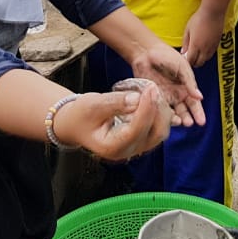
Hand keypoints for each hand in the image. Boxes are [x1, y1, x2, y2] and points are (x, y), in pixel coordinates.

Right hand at [53, 86, 171, 160]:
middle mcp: (128, 151)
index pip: (137, 129)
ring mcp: (137, 148)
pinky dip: (159, 114)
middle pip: (155, 132)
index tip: (150, 88)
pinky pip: (158, 128)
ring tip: (151, 91)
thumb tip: (137, 99)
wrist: (76, 124)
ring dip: (161, 111)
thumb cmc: (81, 115)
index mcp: (112, 147)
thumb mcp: (92, 104)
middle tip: (152, 87)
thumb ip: (115, 102)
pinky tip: (152, 98)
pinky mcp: (142, 140)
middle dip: (157, 109)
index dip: (146, 108)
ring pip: (160, 131)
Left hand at [127, 39, 205, 126]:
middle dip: (187, 118)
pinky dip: (160, 116)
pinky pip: (157, 110)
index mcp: (186, 88)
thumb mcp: (182, 67)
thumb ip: (190, 82)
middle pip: (183, 111)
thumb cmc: (165, 55)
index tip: (201, 121)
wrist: (145, 52)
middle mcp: (176, 95)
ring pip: (171, 113)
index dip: (198, 113)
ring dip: (175, 119)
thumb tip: (200, 97)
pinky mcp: (152, 98)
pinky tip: (163, 119)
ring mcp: (164, 97)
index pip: (194, 103)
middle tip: (189, 123)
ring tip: (178, 122)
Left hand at [180, 6, 224, 67]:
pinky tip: (203, 49)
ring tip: (196, 53)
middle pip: (199, 63)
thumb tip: (183, 52)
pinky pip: (211, 54)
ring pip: (206, 59)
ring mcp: (212, 47)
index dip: (186, 61)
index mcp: (195, 45)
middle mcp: (204, 49)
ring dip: (201, 59)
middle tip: (189, 57)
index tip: (184, 58)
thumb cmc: (199, 19)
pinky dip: (206, 55)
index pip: (190, 60)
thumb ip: (185, 42)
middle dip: (193, 62)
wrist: (213, 13)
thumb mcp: (188, 29)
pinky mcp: (217, 44)